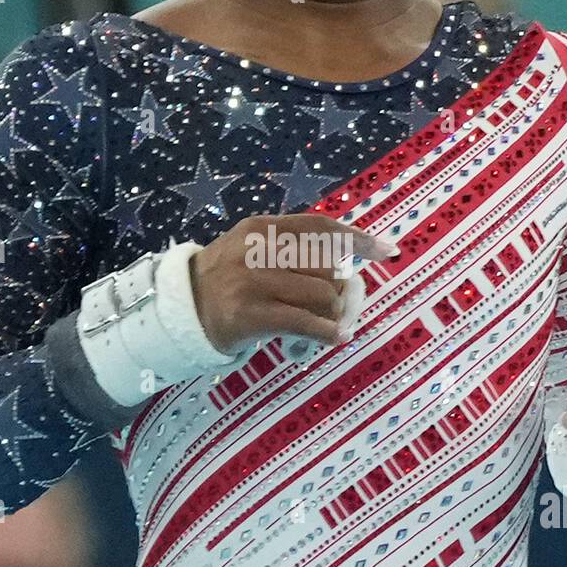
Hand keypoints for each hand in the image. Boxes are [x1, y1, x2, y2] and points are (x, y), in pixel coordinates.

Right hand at [189, 213, 397, 353]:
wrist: (180, 311)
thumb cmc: (226, 282)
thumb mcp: (251, 250)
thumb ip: (290, 249)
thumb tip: (346, 264)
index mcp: (261, 228)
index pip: (320, 228)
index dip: (357, 239)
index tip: (387, 251)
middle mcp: (257, 249)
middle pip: (325, 266)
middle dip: (339, 289)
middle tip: (337, 306)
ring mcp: (252, 281)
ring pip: (320, 294)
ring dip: (332, 312)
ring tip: (327, 322)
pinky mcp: (249, 315)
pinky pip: (304, 322)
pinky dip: (327, 332)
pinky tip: (337, 338)